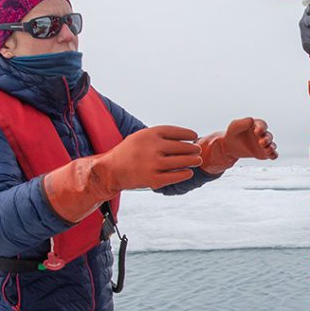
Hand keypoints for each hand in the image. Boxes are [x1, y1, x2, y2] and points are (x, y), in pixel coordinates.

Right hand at [44, 126, 201, 220]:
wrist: (111, 170)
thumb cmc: (128, 152)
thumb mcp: (140, 136)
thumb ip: (158, 136)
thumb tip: (182, 138)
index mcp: (149, 134)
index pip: (174, 131)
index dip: (187, 134)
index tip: (193, 136)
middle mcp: (152, 147)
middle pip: (181, 147)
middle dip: (192, 149)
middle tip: (198, 150)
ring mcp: (153, 164)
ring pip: (180, 161)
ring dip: (192, 161)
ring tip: (197, 160)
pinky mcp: (152, 179)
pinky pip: (174, 176)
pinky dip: (184, 174)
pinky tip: (188, 172)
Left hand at [198, 117, 278, 173]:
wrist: (230, 146)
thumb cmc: (233, 133)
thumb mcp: (235, 126)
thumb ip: (243, 123)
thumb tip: (251, 120)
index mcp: (257, 126)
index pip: (262, 125)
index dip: (261, 128)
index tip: (257, 131)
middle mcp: (263, 135)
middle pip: (268, 136)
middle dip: (266, 139)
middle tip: (261, 142)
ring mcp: (264, 144)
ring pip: (272, 145)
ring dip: (271, 147)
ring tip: (267, 149)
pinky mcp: (264, 153)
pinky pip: (272, 154)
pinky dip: (274, 155)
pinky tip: (271, 156)